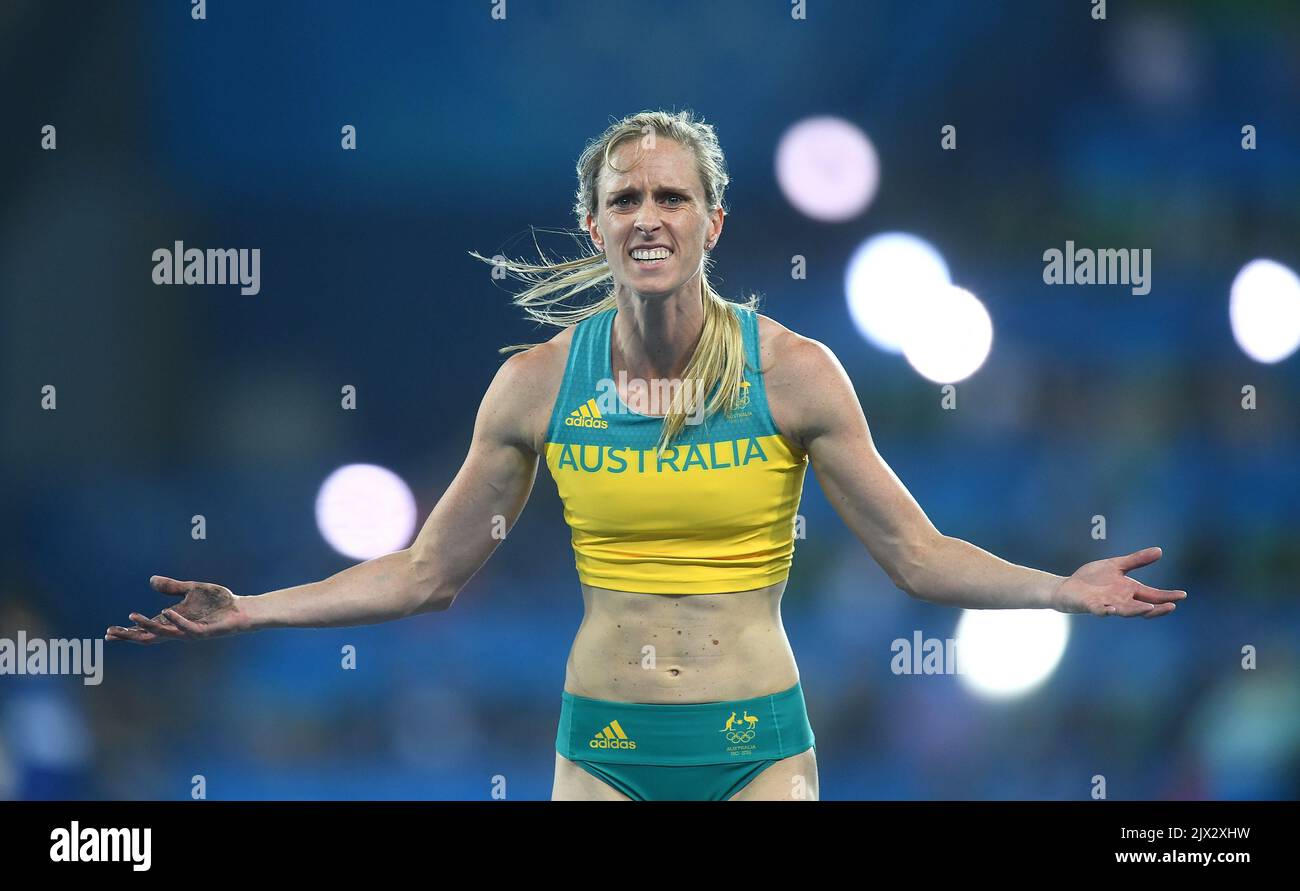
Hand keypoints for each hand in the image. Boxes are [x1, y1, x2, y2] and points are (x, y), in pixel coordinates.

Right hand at [106, 576, 249, 643]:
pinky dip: (176, 621)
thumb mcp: (192, 589)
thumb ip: (173, 586)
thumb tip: (151, 580)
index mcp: (173, 621)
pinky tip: (166, 612)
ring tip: (133, 617)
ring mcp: (191, 632)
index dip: (128, 632)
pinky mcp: (205, 632)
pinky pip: (188, 628)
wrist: (242, 609)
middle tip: (111, 633)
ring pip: (165, 634)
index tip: (109, 632)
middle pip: (149, 636)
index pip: (146, 630)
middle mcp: (179, 629)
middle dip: (130, 635)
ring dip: (148, 626)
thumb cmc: (219, 603)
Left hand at [1051, 546, 1186, 617]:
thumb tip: (1160, 550)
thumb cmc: (1092, 578)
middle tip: (1172, 606)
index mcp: (1129, 591)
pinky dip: (1107, 611)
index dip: (1167, 596)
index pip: (1153, 595)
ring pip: (1125, 611)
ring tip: (1150, 608)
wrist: (1068, 587)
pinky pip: (1100, 610)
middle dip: (1158, 608)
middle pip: (1143, 607)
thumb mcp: (1117, 565)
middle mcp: (1121, 601)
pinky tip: (1112, 609)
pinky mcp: (1091, 606)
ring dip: (1137, 610)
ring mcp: (1107, 605)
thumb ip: (1137, 560)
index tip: (1183, 595)